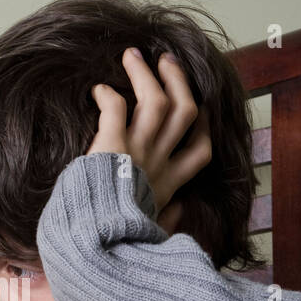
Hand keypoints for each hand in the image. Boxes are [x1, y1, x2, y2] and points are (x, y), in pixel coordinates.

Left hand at [86, 48, 212, 231]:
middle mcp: (157, 164)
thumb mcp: (151, 232)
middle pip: (184, 112)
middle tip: (166, 60)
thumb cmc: (116, 239)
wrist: (96, 245)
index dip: (203, 125)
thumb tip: (180, 211)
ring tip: (133, 55)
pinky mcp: (110, 147)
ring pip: (156, 101)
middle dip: (179, 81)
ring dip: (146, 74)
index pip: (200, 151)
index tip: (199, 108)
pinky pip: (116, 109)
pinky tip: (99, 90)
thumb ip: (167, 219)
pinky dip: (109, 96)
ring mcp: (135, 153)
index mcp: (168, 185)